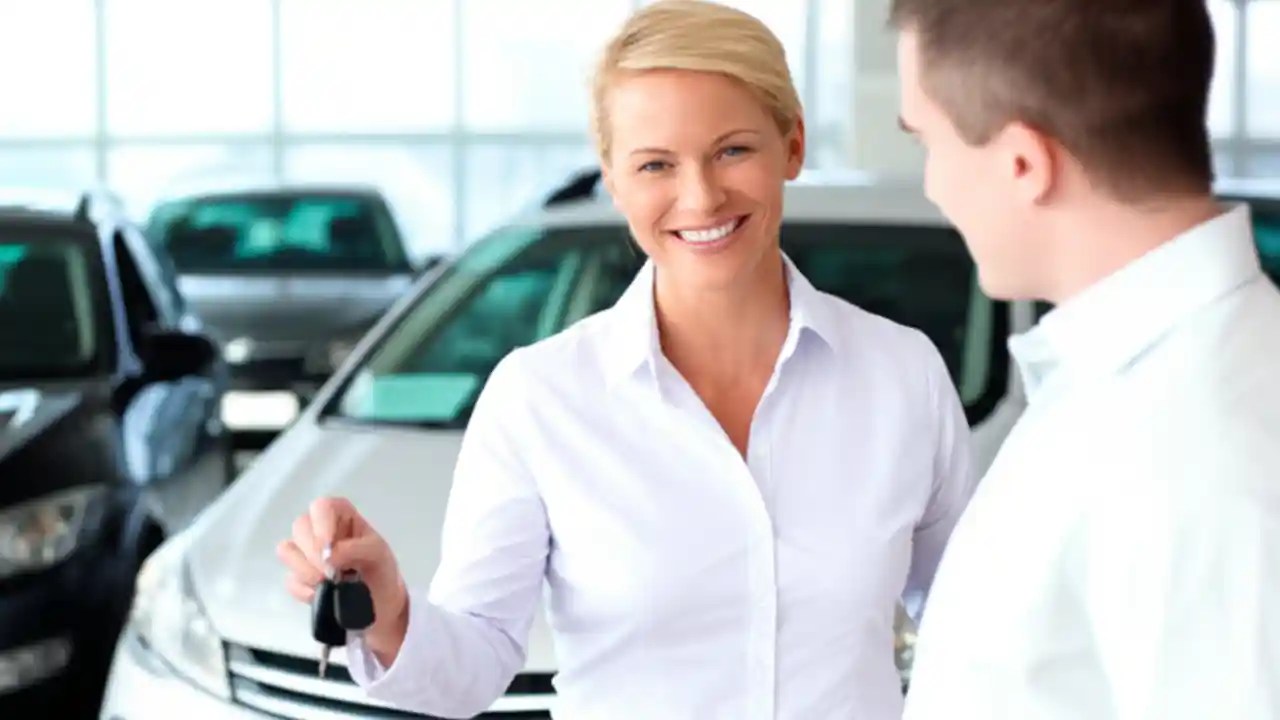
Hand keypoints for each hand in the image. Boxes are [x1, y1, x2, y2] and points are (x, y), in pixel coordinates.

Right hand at [278, 496, 409, 664]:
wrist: (381, 605)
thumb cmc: (382, 570)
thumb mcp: (378, 553)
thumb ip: (355, 548)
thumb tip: (328, 556)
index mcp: (340, 515)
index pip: (321, 506)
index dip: (321, 525)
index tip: (329, 548)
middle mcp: (320, 529)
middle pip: (300, 527)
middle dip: (314, 552)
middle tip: (332, 571)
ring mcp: (306, 553)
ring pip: (287, 550)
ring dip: (306, 570)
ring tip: (328, 583)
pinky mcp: (299, 577)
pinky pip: (289, 580)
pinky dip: (305, 590)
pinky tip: (322, 595)